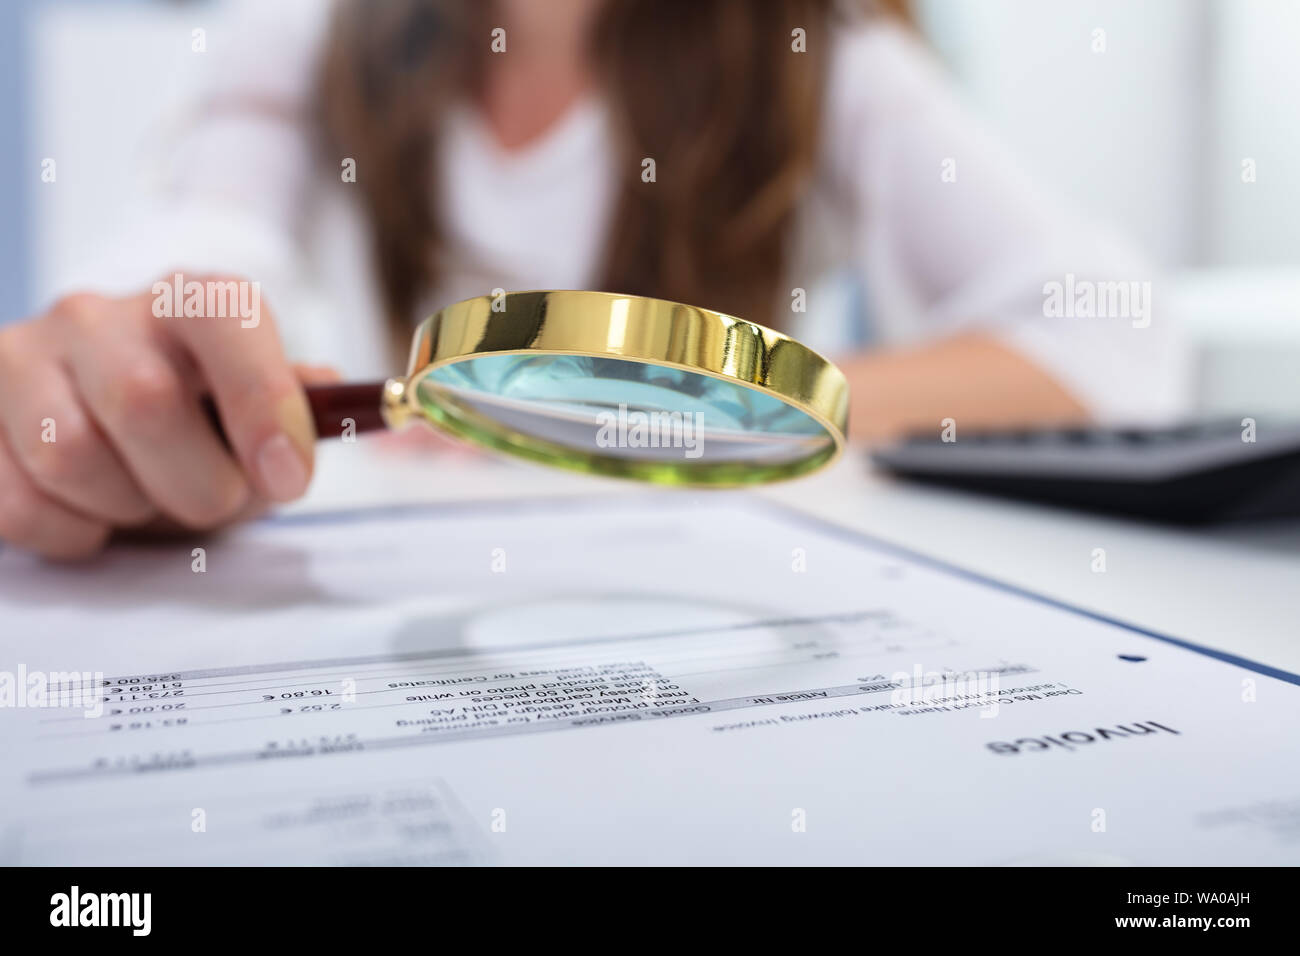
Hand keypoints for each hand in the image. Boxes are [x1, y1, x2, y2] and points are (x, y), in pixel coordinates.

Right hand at [0, 278, 316, 558]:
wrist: (104, 426)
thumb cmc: (201, 426)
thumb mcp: (261, 419)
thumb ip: (303, 411)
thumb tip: (329, 395)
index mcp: (190, 303)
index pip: (225, 318)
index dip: (261, 402)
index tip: (286, 477)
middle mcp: (99, 315)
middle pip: (143, 400)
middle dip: (195, 484)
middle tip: (213, 505)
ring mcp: (23, 358)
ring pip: (69, 454)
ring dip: (126, 508)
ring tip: (145, 500)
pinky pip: (17, 500)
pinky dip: (69, 532)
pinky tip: (92, 515)